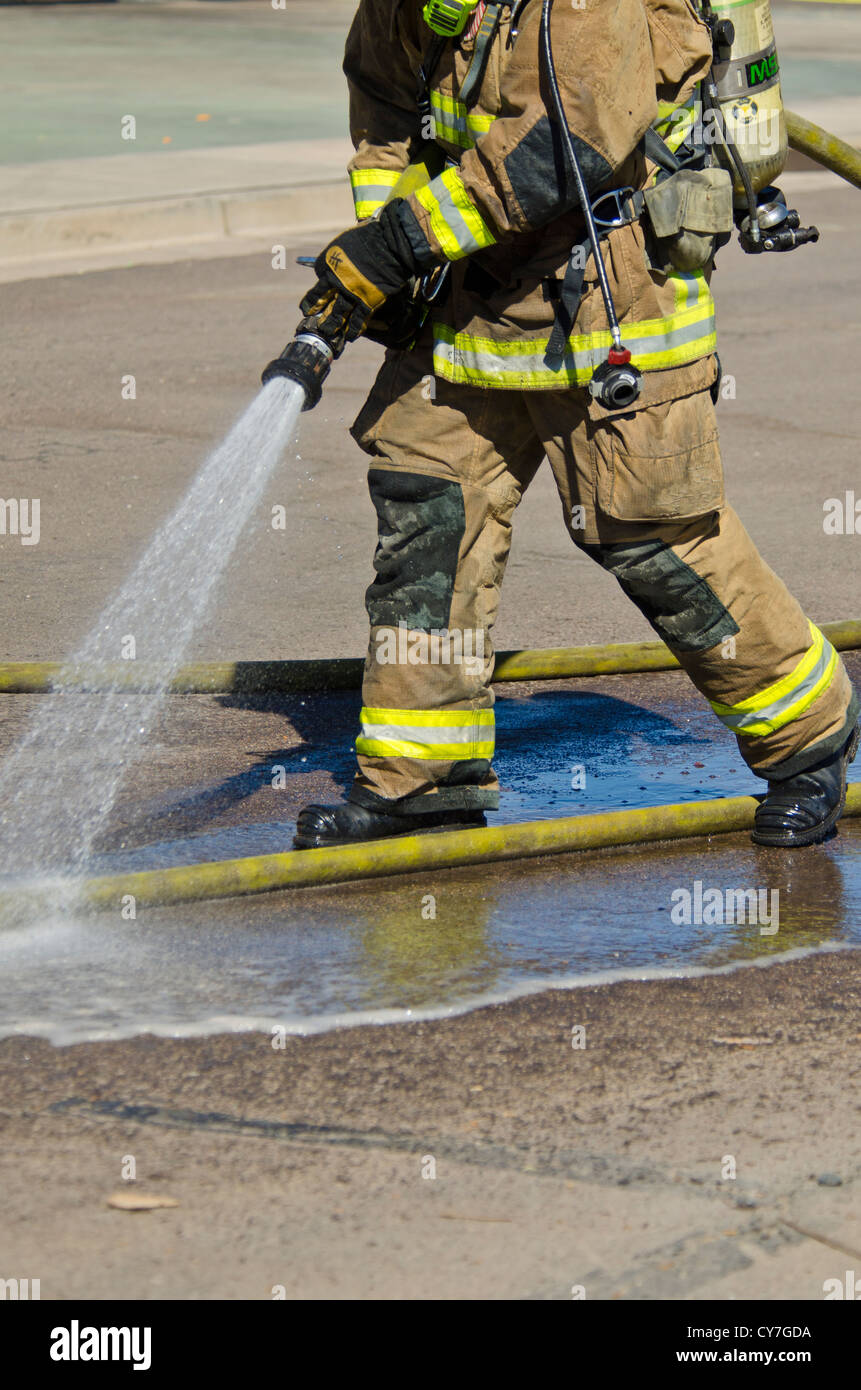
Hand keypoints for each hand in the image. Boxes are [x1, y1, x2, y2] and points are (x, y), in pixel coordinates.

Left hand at [299, 201, 431, 352]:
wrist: (389, 243)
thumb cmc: (370, 236)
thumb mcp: (346, 242)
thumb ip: (340, 257)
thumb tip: (340, 264)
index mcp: (328, 264)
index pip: (320, 281)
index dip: (321, 290)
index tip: (321, 295)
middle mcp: (336, 281)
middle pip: (323, 301)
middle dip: (318, 312)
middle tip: (314, 321)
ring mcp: (351, 293)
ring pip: (338, 314)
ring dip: (332, 325)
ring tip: (327, 333)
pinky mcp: (367, 301)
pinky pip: (358, 319)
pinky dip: (354, 330)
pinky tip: (350, 337)